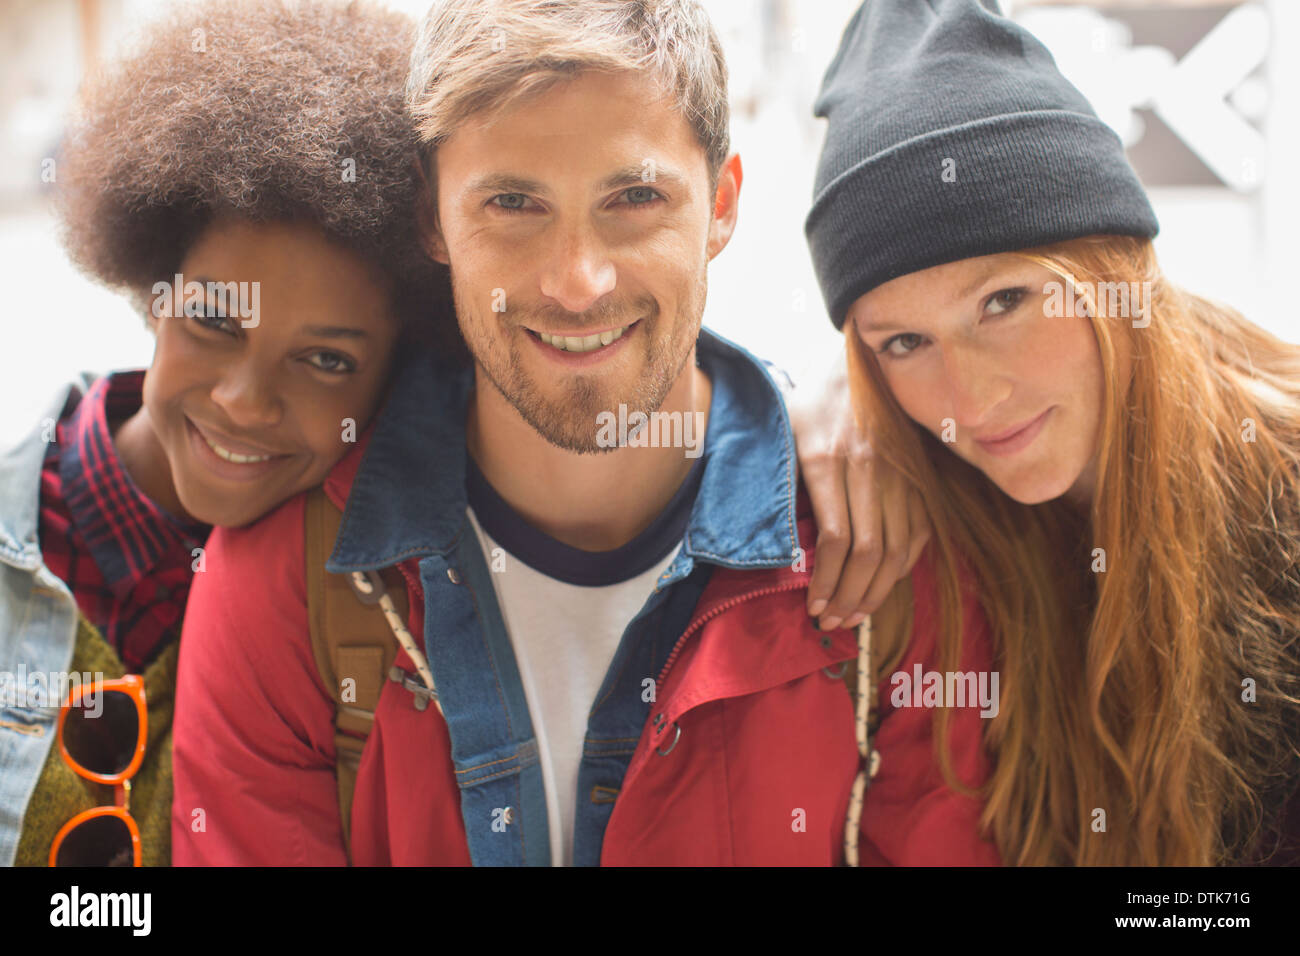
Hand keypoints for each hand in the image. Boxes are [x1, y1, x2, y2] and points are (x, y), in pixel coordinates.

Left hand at [784, 350, 930, 629]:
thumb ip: (780, 480)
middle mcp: (866, 468)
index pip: (835, 537)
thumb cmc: (811, 400)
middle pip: (867, 551)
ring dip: (876, 592)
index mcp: (825, 458)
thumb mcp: (782, 430)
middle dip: (849, 596)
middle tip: (831, 622)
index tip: (813, 607)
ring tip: (853, 616)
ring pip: (896, 549)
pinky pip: (917, 533)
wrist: (862, 361)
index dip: (826, 581)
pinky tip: (882, 585)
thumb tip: (775, 541)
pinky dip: (902, 567)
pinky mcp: (917, 477)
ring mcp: (897, 473)